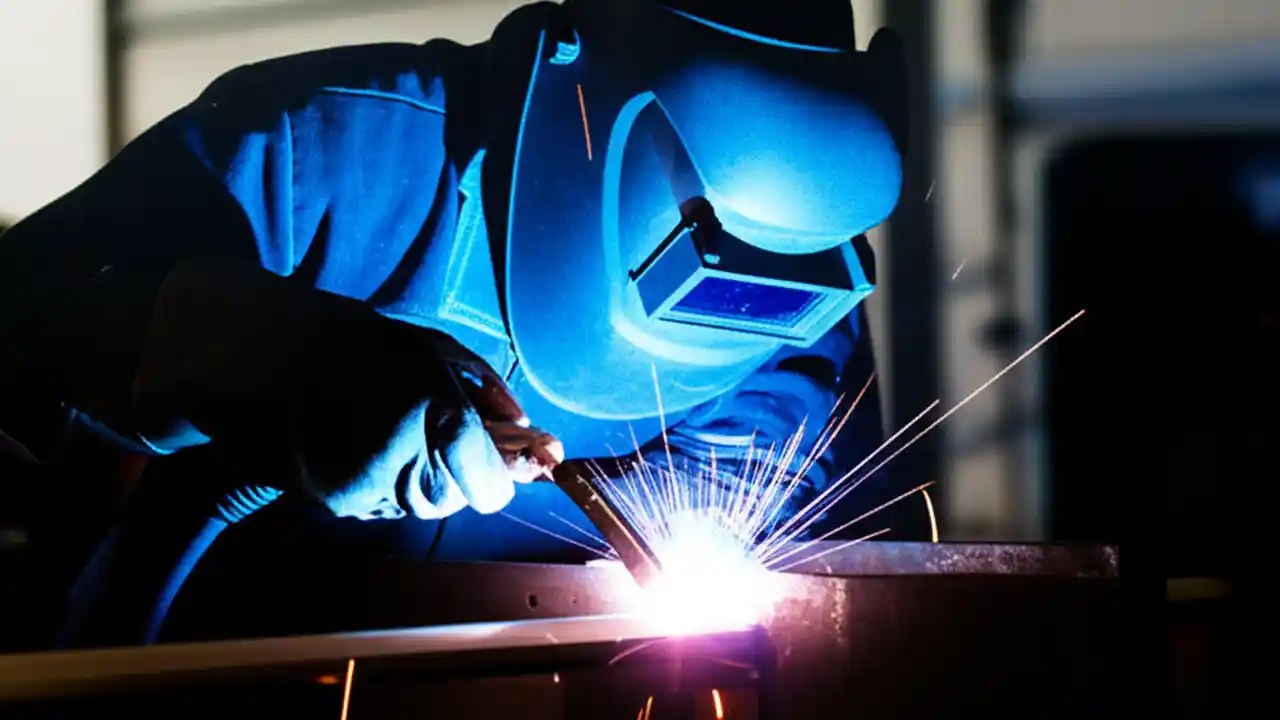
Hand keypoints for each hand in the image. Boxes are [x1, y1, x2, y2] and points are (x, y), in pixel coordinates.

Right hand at [129, 257, 562, 520]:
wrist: (258, 353)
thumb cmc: (354, 342)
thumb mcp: (433, 349)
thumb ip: (487, 393)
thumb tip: (526, 432)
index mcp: (438, 415)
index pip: (490, 487)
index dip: (497, 480)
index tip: (497, 469)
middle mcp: (402, 459)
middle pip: (452, 502)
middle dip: (455, 478)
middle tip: (434, 439)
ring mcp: (361, 487)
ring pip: (413, 507)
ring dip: (414, 480)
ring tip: (385, 432)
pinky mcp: (328, 502)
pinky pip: (375, 506)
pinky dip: (377, 485)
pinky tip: (357, 446)